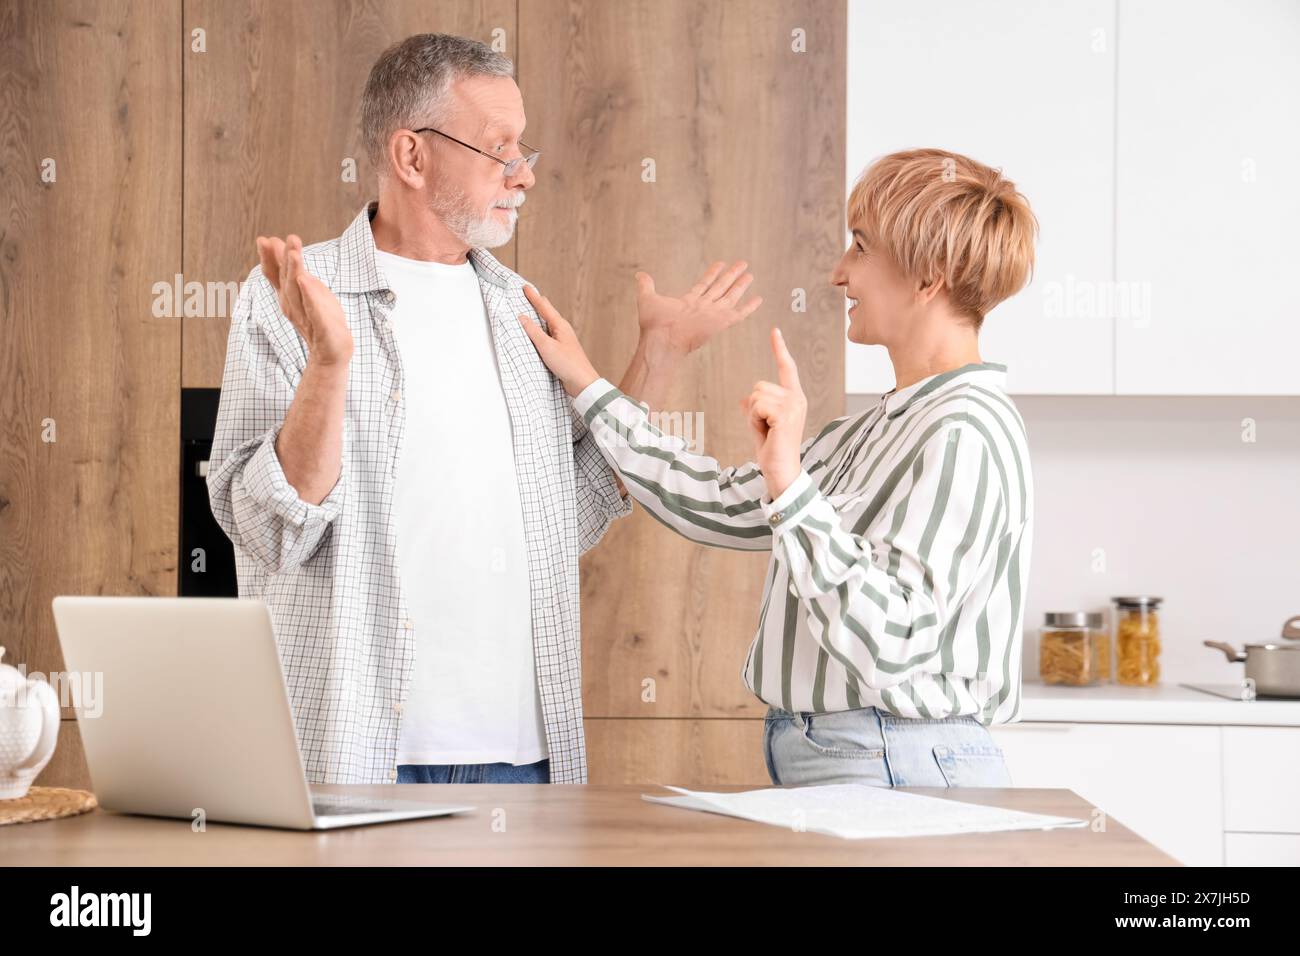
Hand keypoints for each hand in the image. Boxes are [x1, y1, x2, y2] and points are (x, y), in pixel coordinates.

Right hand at [257, 234, 352, 367]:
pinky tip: (305, 281)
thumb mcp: (307, 292)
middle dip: (282, 259)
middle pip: (286, 279)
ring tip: (294, 253)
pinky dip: (309, 296)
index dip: (269, 258)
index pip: (276, 276)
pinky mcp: (322, 329)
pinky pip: (314, 310)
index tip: (264, 240)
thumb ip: (293, 272)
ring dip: (294, 271)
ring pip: (298, 292)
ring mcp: (306, 318)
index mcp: (289, 298)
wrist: (331, 355)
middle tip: (276, 239)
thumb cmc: (320, 321)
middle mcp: (293, 307)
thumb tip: (281, 247)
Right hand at [517, 285, 600, 396]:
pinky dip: (539, 330)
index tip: (525, 287)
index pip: (544, 306)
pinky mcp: (560, 350)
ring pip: (547, 324)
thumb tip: (522, 317)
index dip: (533, 296)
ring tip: (529, 311)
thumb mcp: (546, 346)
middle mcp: (562, 330)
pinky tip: (536, 334)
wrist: (582, 383)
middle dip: (536, 303)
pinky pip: (547, 335)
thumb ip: (533, 331)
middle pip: (547, 312)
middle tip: (527, 295)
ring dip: (538, 317)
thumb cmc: (567, 364)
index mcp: (560, 325)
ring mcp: (562, 340)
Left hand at [635, 261, 762, 361]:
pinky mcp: (720, 322)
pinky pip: (738, 314)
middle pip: (721, 287)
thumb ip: (646, 285)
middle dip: (731, 275)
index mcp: (690, 302)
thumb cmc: (653, 324)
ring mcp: (713, 315)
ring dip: (740, 285)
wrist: (661, 339)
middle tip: (743, 263)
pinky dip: (749, 307)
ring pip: (730, 296)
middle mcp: (703, 308)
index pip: (704, 284)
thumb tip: (639, 274)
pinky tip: (758, 299)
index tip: (721, 263)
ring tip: (750, 273)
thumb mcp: (648, 298)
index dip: (713, 273)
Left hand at [740, 328, 806, 499]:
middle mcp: (797, 398)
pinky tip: (766, 432)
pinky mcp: (785, 414)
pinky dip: (754, 420)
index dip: (779, 349)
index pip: (787, 368)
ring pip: (756, 395)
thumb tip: (744, 399)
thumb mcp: (759, 424)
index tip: (774, 331)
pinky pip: (757, 406)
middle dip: (754, 406)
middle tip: (764, 427)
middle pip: (759, 385)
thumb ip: (755, 408)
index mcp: (794, 397)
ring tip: (766, 430)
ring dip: (753, 415)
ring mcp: (793, 405)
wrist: (781, 469)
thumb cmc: (772, 448)